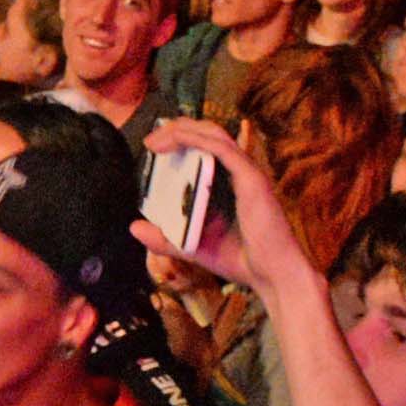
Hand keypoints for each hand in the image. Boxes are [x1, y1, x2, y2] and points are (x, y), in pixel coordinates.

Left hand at [132, 118, 313, 294]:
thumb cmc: (240, 261)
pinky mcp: (251, 179)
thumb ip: (164, 237)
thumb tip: (134, 227)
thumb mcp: (191, 247)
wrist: (272, 276)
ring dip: (182, 131)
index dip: (182, 139)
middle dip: (178, 129)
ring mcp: (247, 174)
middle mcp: (239, 173)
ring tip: (155, 140)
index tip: (154, 146)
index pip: (206, 149)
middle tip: (151, 139)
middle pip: (209, 134)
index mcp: (230, 184)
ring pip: (215, 135)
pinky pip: (222, 149)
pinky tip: (176, 141)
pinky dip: (197, 140)